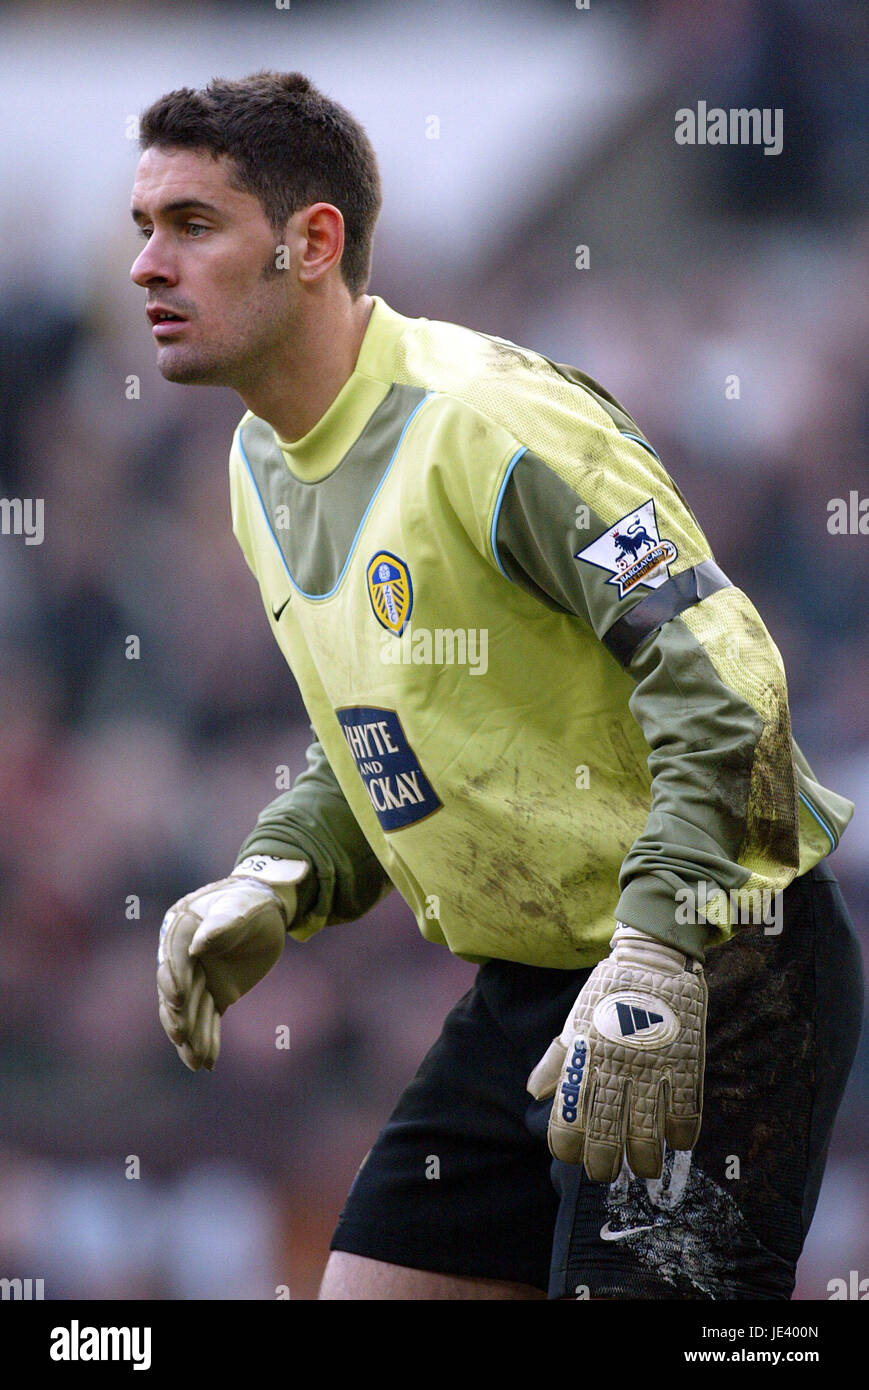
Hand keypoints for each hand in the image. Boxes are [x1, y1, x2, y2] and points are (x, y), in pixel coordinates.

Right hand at [157, 855, 308, 1071]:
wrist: (266, 909)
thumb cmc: (249, 902)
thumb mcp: (240, 905)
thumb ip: (222, 923)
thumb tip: (198, 945)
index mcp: (181, 929)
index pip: (174, 958)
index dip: (175, 978)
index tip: (177, 999)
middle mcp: (183, 958)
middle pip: (176, 991)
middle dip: (179, 1015)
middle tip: (182, 1036)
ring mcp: (197, 978)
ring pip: (189, 1012)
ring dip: (192, 1036)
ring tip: (197, 1062)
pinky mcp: (214, 993)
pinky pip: (208, 1019)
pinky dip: (207, 1040)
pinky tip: (209, 1062)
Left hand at [526, 923, 706, 1180]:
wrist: (651, 958)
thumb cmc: (608, 993)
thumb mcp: (575, 1022)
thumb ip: (556, 1060)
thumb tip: (534, 1093)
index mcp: (583, 1058)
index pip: (567, 1116)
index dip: (566, 1144)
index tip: (570, 1156)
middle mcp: (613, 1068)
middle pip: (605, 1133)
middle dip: (602, 1163)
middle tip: (605, 1173)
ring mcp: (650, 1068)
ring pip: (645, 1132)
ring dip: (644, 1158)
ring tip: (644, 1169)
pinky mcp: (683, 1062)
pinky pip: (684, 1111)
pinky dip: (681, 1134)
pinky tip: (677, 1141)